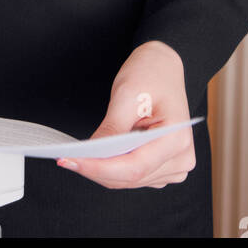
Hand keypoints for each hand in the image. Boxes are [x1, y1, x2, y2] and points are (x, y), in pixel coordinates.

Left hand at [56, 41, 195, 188]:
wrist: (163, 67)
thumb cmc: (150, 74)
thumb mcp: (127, 95)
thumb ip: (112, 128)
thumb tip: (91, 154)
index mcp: (176, 138)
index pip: (134, 167)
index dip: (100, 168)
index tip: (72, 161)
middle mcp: (181, 158)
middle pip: (131, 177)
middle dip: (97, 169)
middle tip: (66, 159)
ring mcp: (175, 165)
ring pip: (131, 180)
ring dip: (103, 171)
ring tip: (78, 156)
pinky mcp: (164, 167)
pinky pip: (134, 176)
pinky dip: (113, 168)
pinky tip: (96, 156)